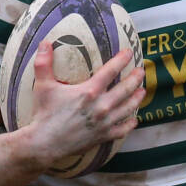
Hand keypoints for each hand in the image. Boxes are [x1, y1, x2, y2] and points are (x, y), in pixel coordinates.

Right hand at [20, 43, 143, 168]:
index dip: (122, 59)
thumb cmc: (44, 113)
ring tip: (142, 91)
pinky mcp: (103, 136)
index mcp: (90, 91)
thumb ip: (44, 63)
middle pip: (126, 89)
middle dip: (135, 78)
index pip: (111, 70)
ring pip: (128, 108)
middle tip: (141, 71)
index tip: (129, 52)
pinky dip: (130, 124)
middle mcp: (101, 106)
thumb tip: (44, 42)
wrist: (46, 143)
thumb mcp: (43, 86)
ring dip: (137, 98)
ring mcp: (104, 122)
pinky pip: (122, 130)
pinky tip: (134, 119)